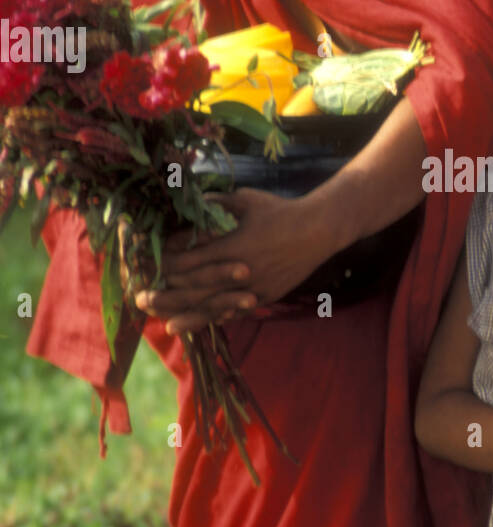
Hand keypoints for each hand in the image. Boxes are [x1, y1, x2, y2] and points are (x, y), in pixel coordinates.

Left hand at [134, 188, 335, 333]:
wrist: (318, 230)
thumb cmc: (279, 210)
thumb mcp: (245, 200)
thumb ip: (215, 205)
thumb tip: (190, 204)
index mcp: (231, 245)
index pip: (190, 260)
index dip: (166, 266)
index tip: (146, 269)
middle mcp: (239, 271)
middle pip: (196, 288)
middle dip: (166, 296)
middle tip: (141, 300)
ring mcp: (253, 287)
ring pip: (215, 306)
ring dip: (188, 316)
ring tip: (166, 325)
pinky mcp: (265, 296)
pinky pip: (236, 312)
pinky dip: (216, 319)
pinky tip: (202, 325)